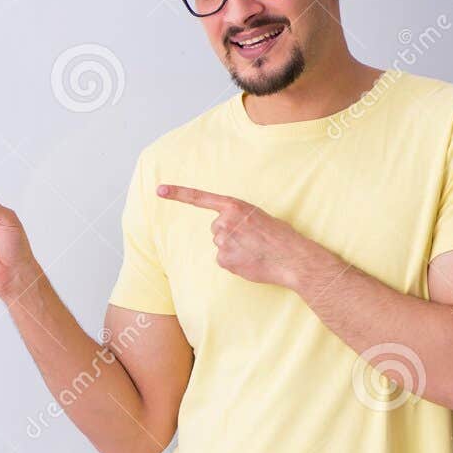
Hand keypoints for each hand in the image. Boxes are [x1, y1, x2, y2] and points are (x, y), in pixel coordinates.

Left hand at [156, 184, 313, 288]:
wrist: (293, 258)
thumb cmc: (280, 237)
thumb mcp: (258, 216)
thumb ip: (238, 218)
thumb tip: (224, 230)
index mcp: (235, 206)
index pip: (200, 198)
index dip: (178, 193)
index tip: (159, 190)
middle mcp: (225, 221)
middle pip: (215, 228)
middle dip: (229, 234)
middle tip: (252, 240)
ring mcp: (223, 241)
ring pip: (220, 244)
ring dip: (233, 249)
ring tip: (253, 251)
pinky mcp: (224, 259)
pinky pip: (223, 260)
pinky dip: (234, 262)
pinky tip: (250, 261)